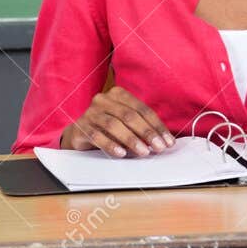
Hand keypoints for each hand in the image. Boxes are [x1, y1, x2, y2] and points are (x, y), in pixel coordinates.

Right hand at [60, 87, 175, 157]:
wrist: (79, 133)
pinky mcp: (81, 127)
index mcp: (118, 94)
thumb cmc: (107, 127)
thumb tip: (163, 141)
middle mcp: (103, 100)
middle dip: (147, 133)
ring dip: (131, 139)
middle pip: (129, 115)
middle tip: (158, 147)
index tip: (167, 141)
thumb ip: (141, 127)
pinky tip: (121, 153)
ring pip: (114, 124)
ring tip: (143, 151)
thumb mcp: (125, 122)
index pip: (142, 109)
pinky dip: (110, 145)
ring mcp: (90, 113)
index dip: (157, 125)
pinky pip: (97, 136)